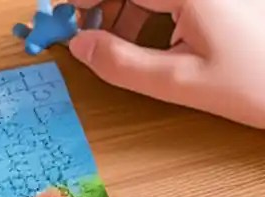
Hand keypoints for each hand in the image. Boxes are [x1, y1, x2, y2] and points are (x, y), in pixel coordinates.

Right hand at [69, 0, 264, 128]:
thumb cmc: (260, 84)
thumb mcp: (180, 82)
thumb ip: (120, 63)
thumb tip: (78, 47)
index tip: (57, 17)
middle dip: (104, 7)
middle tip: (80, 37)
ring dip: (127, 13)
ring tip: (113, 46)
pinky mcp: (226, 2)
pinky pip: (175, 2)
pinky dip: (154, 15)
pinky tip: (151, 43)